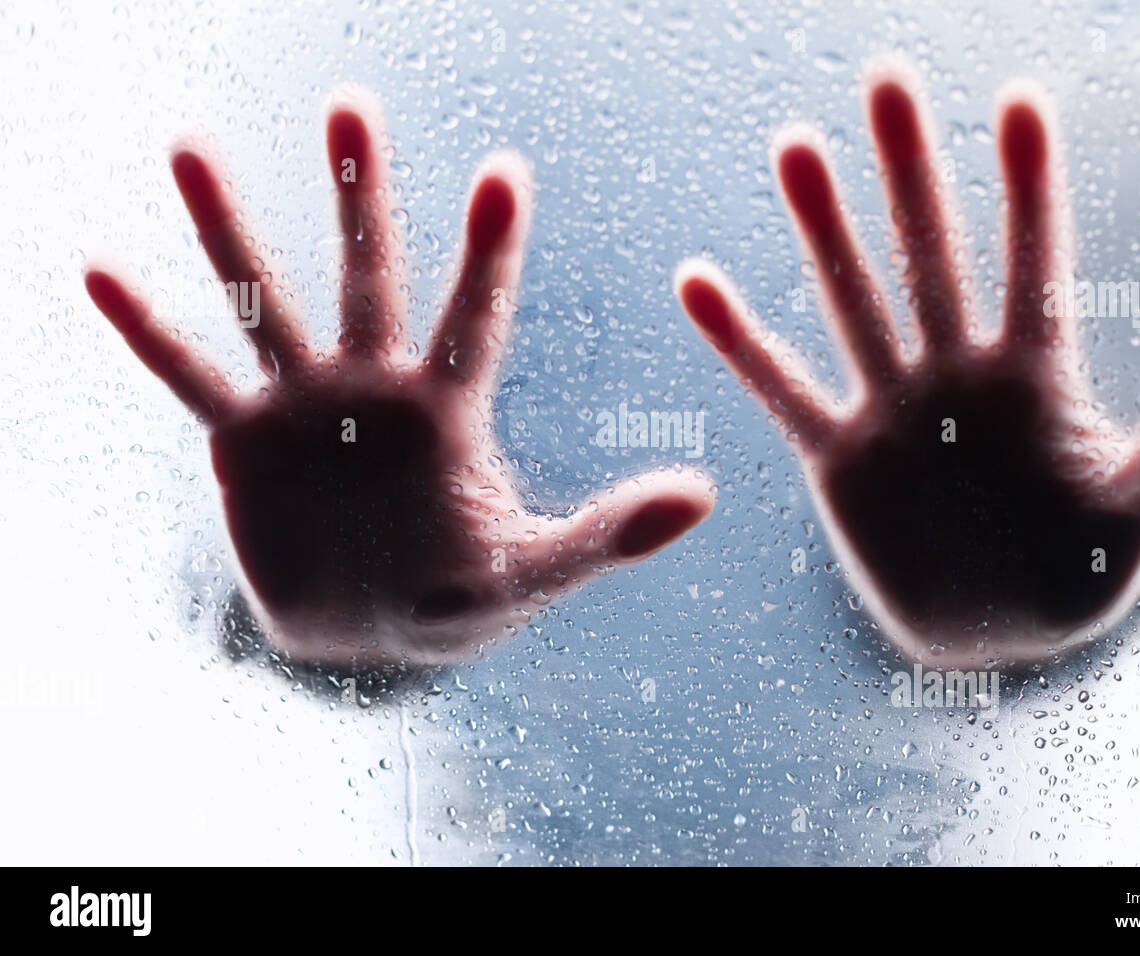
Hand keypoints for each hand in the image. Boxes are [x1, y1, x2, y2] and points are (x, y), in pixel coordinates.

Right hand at [86, 91, 713, 667]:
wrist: (371, 634)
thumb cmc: (460, 596)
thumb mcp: (533, 572)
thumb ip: (607, 534)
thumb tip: (704, 497)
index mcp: (451, 408)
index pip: (473, 316)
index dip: (487, 250)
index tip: (506, 172)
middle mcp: (376, 384)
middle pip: (368, 275)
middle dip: (358, 194)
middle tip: (353, 103)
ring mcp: (306, 403)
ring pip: (268, 302)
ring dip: (231, 229)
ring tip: (193, 147)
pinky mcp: (244, 437)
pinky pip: (190, 375)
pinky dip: (149, 331)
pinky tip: (99, 267)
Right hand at [675, 58, 1139, 668]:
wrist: (997, 642)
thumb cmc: (1077, 574)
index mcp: (1034, 378)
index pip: (1034, 262)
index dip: (1029, 186)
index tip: (1021, 98)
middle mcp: (955, 375)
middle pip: (931, 257)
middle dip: (911, 172)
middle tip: (887, 79)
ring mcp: (891, 411)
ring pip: (852, 304)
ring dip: (823, 231)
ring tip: (793, 146)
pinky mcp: (837, 461)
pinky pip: (781, 391)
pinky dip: (740, 342)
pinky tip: (698, 280)